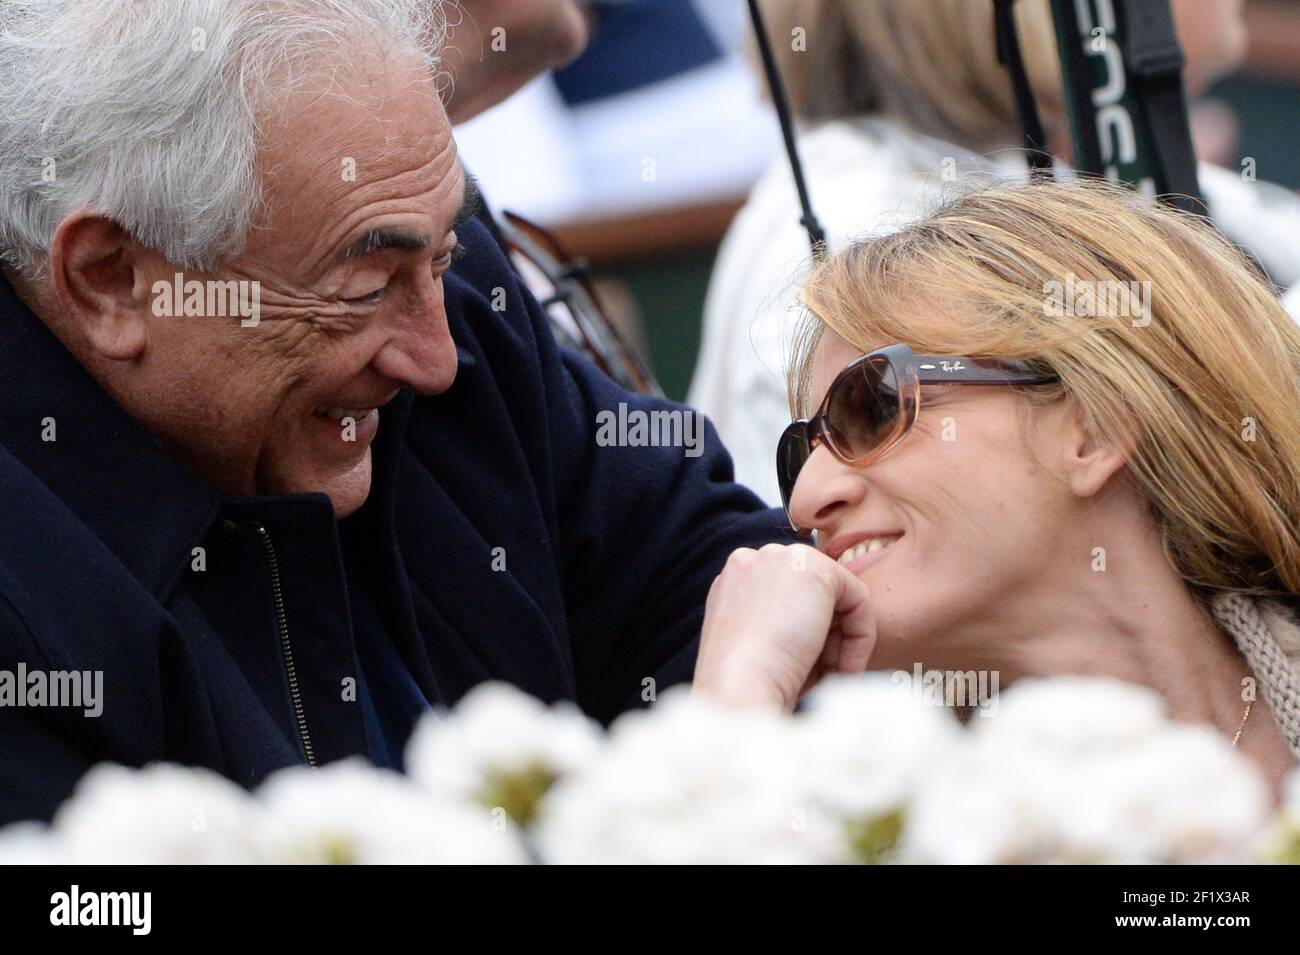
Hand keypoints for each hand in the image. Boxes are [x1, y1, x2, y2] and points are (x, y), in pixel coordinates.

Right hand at [692, 543, 876, 708]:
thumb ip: (777, 624)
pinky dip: (861, 637)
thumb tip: (816, 629)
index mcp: (732, 581)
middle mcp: (751, 561)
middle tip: (824, 677)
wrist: (738, 690)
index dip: (802, 638)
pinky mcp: (814, 568)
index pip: (786, 600)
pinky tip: (845, 668)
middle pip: (811, 596)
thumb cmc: (743, 685)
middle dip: (825, 638)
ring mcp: (780, 558)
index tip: (807, 673)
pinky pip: (858, 599)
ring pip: (835, 598)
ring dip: (841, 642)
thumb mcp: (754, 648)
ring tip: (830, 678)